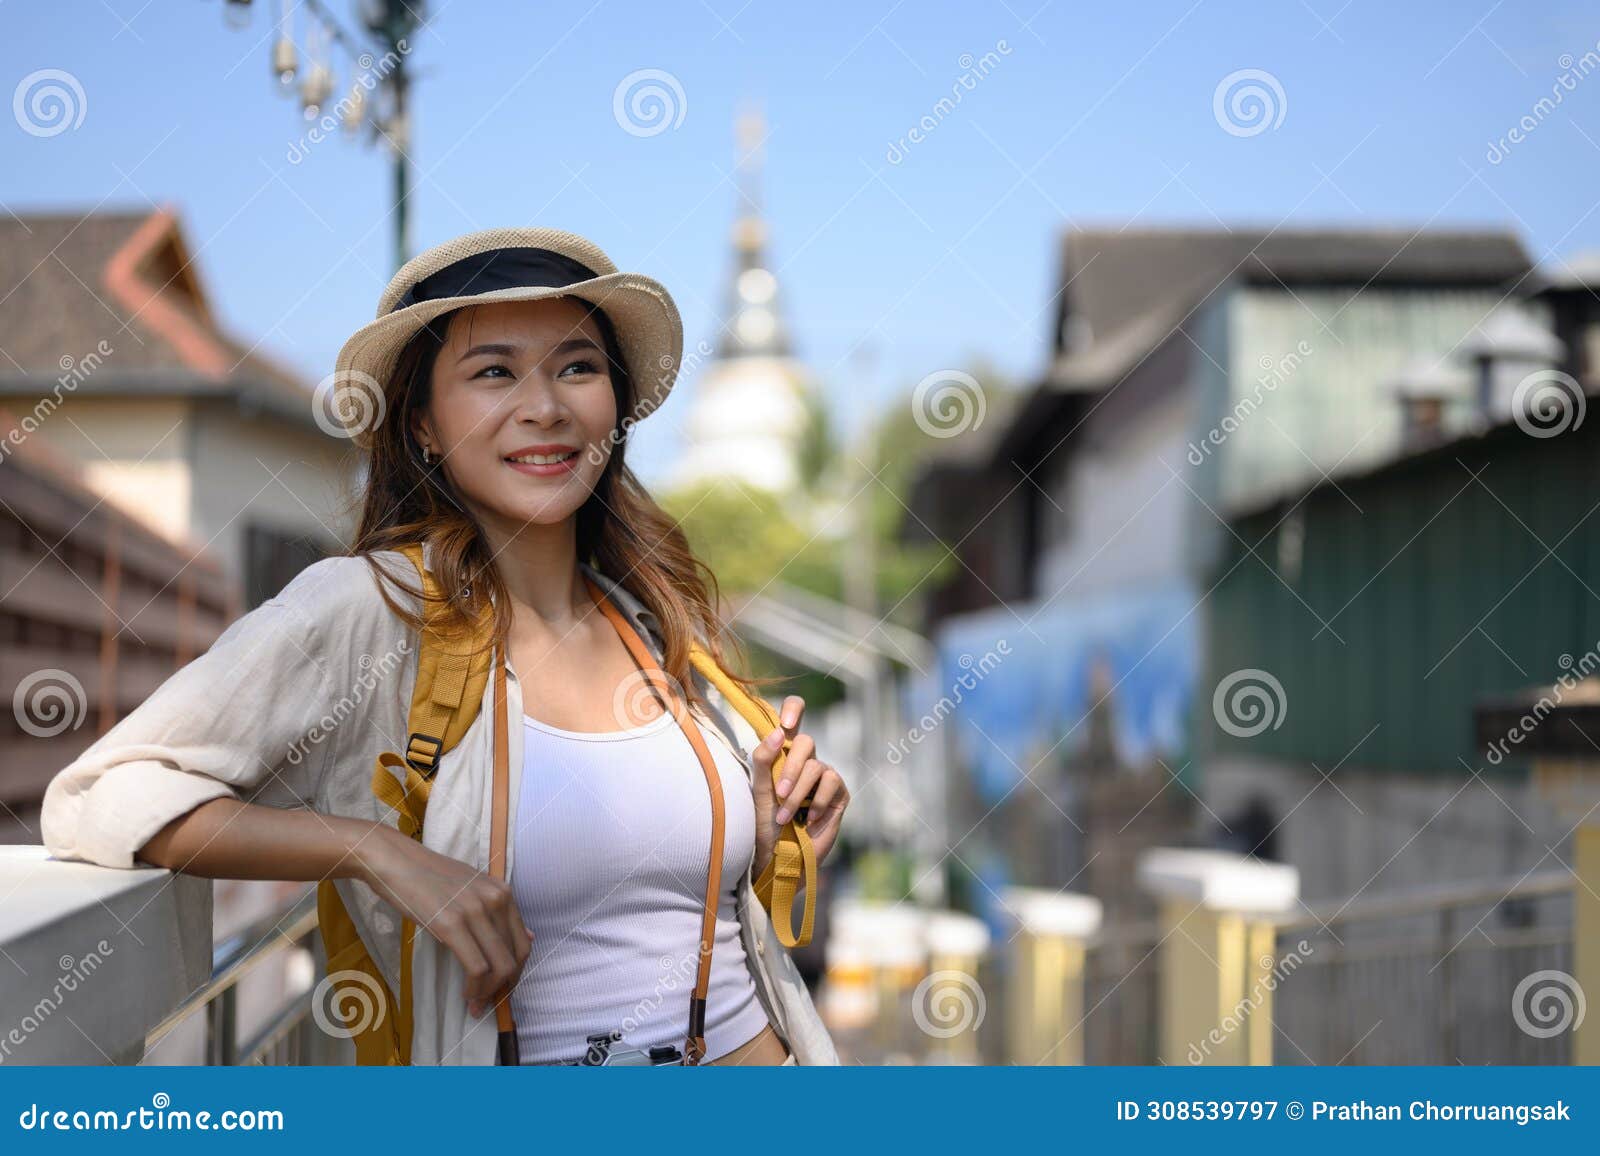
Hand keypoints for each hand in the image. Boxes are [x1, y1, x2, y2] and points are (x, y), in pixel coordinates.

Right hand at [353, 824, 531, 1018]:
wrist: (395, 861)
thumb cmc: (430, 877)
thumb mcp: (473, 888)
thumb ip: (498, 910)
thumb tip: (530, 936)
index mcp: (502, 892)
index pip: (524, 942)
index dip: (517, 972)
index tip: (503, 987)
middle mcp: (495, 900)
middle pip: (514, 957)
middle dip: (504, 987)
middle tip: (489, 1002)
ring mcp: (475, 912)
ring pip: (498, 966)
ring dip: (488, 993)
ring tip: (476, 1004)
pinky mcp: (451, 925)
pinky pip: (476, 968)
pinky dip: (474, 988)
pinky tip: (465, 994)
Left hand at [749, 695, 848, 877]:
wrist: (778, 858)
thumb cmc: (763, 824)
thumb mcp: (759, 790)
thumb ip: (764, 759)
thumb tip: (780, 733)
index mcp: (783, 754)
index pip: (793, 717)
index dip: (793, 709)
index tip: (786, 725)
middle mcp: (805, 761)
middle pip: (807, 741)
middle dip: (790, 768)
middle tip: (779, 794)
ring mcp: (824, 777)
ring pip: (816, 766)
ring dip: (798, 794)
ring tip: (785, 816)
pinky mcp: (839, 794)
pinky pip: (832, 782)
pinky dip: (816, 803)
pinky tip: (808, 821)